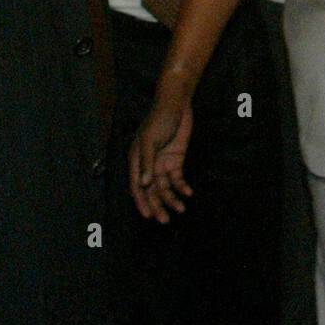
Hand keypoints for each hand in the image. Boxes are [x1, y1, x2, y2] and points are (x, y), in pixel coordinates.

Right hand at [129, 97, 194, 222]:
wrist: (176, 104)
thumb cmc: (159, 119)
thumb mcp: (150, 140)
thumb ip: (147, 162)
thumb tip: (144, 185)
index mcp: (137, 160)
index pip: (137, 186)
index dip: (141, 202)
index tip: (148, 216)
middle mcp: (148, 164)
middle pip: (151, 190)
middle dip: (158, 205)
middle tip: (165, 220)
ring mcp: (162, 163)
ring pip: (165, 187)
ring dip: (172, 198)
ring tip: (181, 209)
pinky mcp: (176, 160)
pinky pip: (177, 178)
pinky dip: (182, 187)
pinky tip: (188, 193)